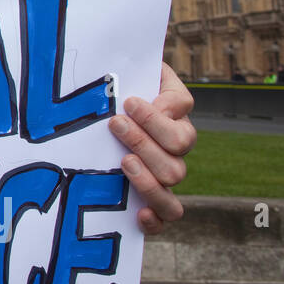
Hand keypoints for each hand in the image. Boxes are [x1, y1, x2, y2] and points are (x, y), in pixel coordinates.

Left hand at [108, 61, 195, 234]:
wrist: (102, 120)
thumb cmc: (113, 91)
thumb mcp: (124, 71)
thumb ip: (132, 65)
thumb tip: (123, 65)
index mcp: (172, 109)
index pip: (180, 108)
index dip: (158, 111)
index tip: (129, 102)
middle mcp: (176, 143)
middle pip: (179, 146)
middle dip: (146, 136)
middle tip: (116, 126)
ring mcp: (167, 172)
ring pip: (175, 180)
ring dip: (152, 173)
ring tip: (124, 162)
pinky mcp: (154, 200)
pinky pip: (168, 216)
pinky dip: (157, 218)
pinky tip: (140, 213)